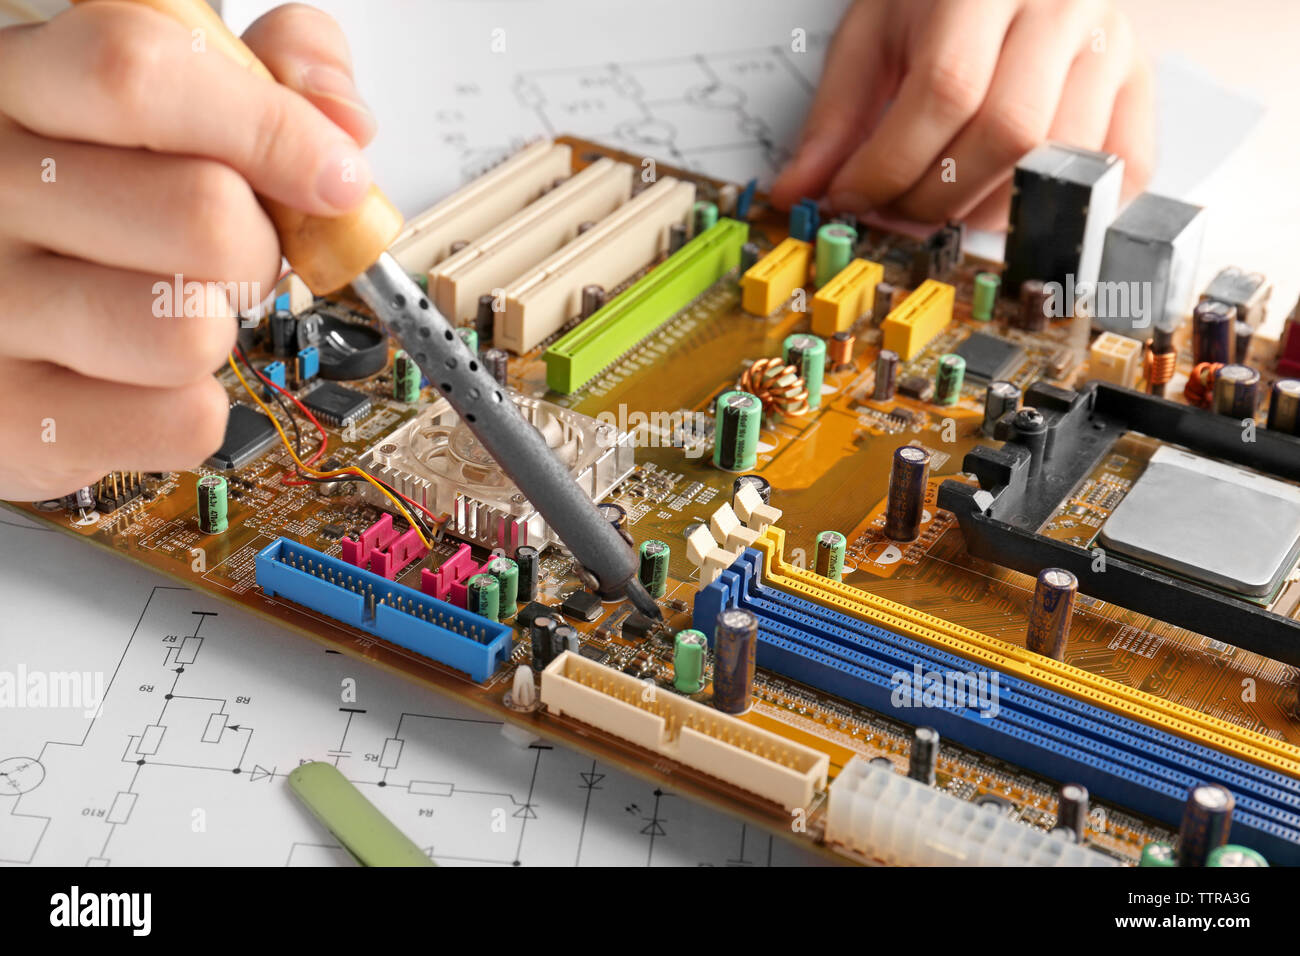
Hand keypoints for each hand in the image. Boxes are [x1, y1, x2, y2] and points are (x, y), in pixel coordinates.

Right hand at [0, 2, 374, 500]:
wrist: (0, 311)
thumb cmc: (99, 197)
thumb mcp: (174, 101)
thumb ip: (267, 74)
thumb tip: (342, 125)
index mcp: (23, 87)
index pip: (140, 75)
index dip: (269, 128)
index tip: (335, 176)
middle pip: (202, 215)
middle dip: (263, 247)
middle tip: (236, 254)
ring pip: (191, 332)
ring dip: (224, 328)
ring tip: (182, 308)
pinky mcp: (17, 419)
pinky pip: (183, 422)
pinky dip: (197, 407)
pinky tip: (150, 376)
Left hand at [772, 0, 1152, 228]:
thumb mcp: (872, 32)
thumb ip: (836, 116)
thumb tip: (799, 191)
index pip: (946, 91)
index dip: (892, 163)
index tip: (851, 199)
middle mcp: (1061, 4)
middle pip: (1009, 130)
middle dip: (937, 196)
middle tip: (894, 213)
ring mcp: (1110, 43)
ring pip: (1063, 158)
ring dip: (992, 210)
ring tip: (944, 209)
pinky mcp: (1139, 81)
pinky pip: (1125, 166)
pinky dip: (1069, 205)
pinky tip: (1015, 201)